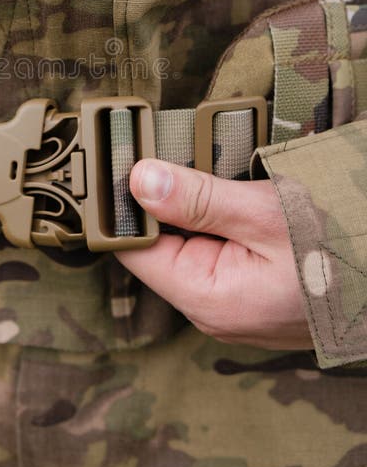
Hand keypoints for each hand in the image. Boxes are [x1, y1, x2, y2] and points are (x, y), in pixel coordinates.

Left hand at [118, 158, 311, 350]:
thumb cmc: (341, 250)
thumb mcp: (266, 213)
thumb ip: (197, 200)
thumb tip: (138, 181)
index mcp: (206, 297)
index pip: (135, 250)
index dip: (125, 207)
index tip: (124, 163)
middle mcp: (212, 311)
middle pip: (160, 247)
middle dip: (163, 202)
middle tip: (171, 155)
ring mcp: (232, 307)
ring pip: (189, 249)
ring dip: (194, 211)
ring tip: (209, 175)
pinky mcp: (249, 296)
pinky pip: (216, 257)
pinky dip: (218, 226)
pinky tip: (234, 202)